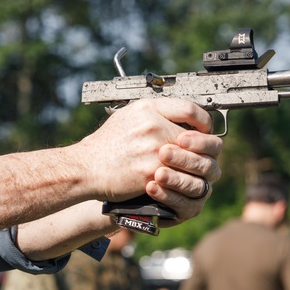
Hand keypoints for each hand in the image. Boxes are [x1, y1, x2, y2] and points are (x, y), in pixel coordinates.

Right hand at [76, 98, 221, 222]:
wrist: (86, 167)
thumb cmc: (105, 144)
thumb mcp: (128, 116)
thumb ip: (156, 114)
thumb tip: (183, 117)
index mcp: (149, 108)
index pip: (191, 109)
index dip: (203, 122)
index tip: (204, 130)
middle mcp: (153, 125)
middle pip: (195, 138)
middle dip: (200, 149)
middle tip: (201, 155)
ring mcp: (154, 150)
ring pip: (190, 160)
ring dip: (193, 168)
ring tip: (189, 171)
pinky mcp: (152, 173)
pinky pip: (178, 177)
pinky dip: (179, 181)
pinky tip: (175, 182)